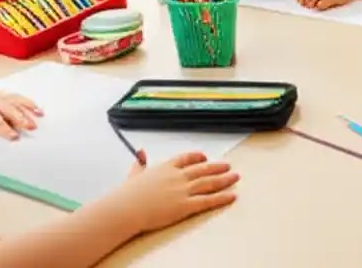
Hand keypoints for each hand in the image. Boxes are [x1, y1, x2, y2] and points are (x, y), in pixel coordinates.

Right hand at [111, 151, 238, 234]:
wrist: (126, 209)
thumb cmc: (127, 195)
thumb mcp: (134, 174)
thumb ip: (139, 163)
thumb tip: (140, 152)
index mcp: (165, 167)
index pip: (186, 158)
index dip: (198, 157)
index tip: (205, 157)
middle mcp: (177, 176)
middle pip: (203, 169)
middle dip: (217, 167)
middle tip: (229, 166)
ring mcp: (183, 190)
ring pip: (209, 182)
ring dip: (224, 179)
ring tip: (235, 177)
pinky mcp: (185, 206)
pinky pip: (208, 200)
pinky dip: (222, 198)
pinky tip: (232, 196)